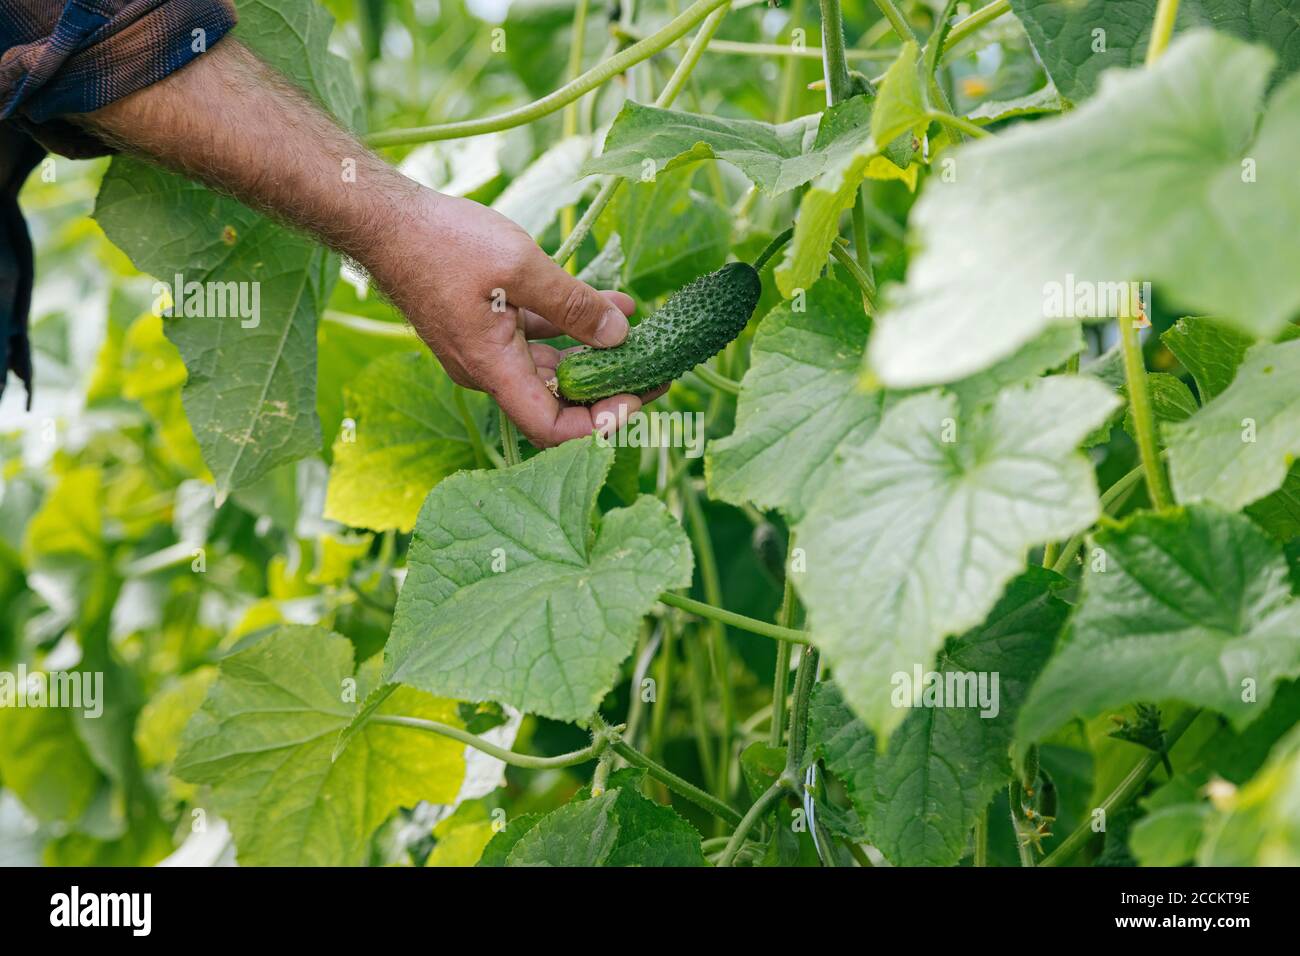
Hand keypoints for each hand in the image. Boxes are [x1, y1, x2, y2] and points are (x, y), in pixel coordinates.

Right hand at [370, 190, 661, 447]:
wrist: (384, 220)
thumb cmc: (442, 242)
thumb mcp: (521, 267)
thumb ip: (573, 305)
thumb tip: (620, 334)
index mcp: (493, 369)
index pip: (552, 429)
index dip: (599, 425)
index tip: (636, 396)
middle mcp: (490, 371)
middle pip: (559, 401)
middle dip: (611, 388)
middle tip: (658, 369)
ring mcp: (486, 350)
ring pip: (553, 366)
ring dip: (597, 350)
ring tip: (643, 328)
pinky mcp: (485, 327)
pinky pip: (536, 338)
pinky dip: (572, 326)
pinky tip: (612, 302)